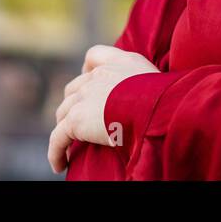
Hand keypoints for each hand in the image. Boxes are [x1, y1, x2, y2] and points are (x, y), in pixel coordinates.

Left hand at [47, 45, 158, 172]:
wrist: (155, 109)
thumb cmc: (165, 100)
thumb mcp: (158, 81)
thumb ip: (144, 81)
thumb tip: (144, 99)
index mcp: (120, 62)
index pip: (94, 56)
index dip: (88, 69)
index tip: (88, 80)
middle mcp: (98, 76)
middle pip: (74, 88)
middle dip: (74, 104)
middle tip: (80, 124)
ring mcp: (84, 96)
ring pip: (64, 112)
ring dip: (64, 129)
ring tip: (68, 147)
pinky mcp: (76, 119)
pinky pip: (58, 137)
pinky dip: (55, 152)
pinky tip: (59, 165)